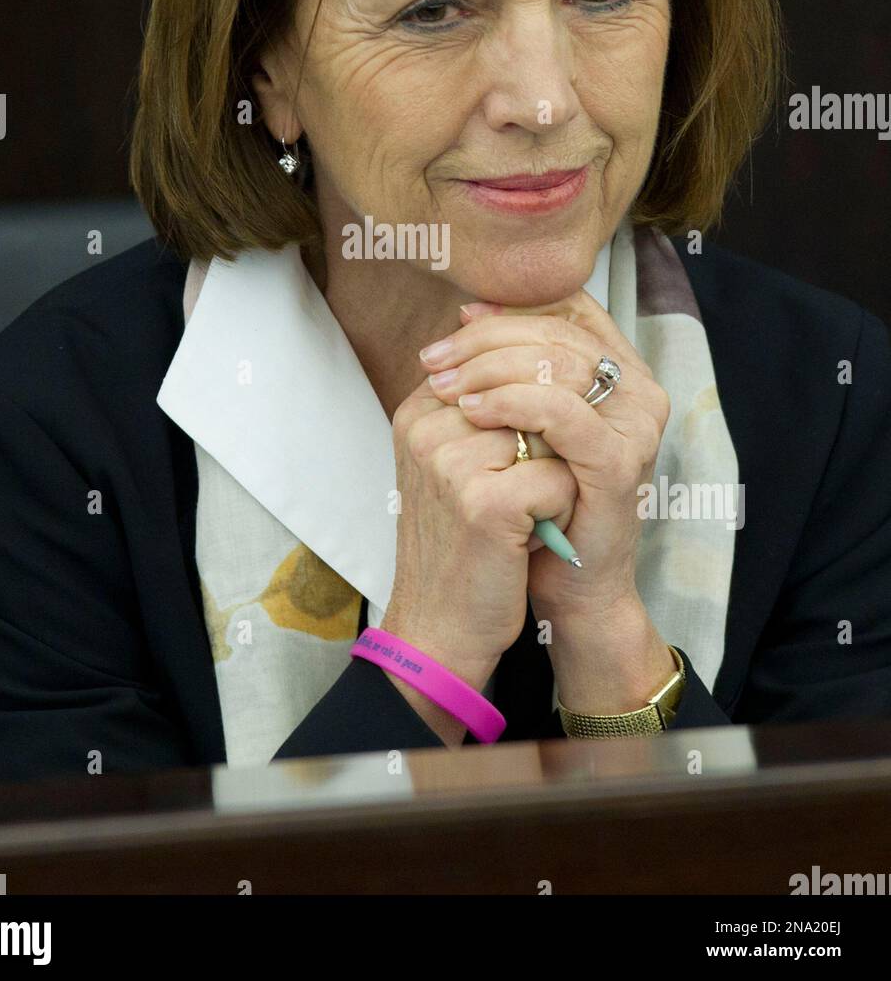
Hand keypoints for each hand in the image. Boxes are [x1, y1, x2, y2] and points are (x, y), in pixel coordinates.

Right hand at [383, 370, 579, 688]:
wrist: (441, 628)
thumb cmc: (464, 542)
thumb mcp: (459, 462)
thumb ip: (485, 405)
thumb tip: (534, 352)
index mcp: (420, 409)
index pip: (501, 356)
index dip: (542, 394)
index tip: (532, 448)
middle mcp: (427, 425)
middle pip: (533, 385)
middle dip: (554, 432)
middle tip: (532, 486)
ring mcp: (450, 460)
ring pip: (554, 429)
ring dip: (560, 471)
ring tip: (527, 511)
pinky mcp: (483, 501)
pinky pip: (559, 477)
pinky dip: (561, 508)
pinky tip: (533, 535)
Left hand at [420, 289, 670, 627]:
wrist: (566, 585)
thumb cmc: (540, 501)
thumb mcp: (524, 423)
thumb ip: (513, 370)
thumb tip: (466, 313)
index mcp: (622, 372)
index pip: (567, 309)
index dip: (510, 309)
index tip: (459, 320)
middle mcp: (639, 391)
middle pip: (557, 331)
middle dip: (487, 339)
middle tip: (435, 357)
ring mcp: (636, 426)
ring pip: (558, 363)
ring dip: (490, 367)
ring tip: (444, 385)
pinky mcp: (620, 462)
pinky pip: (561, 412)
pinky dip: (510, 403)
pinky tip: (471, 411)